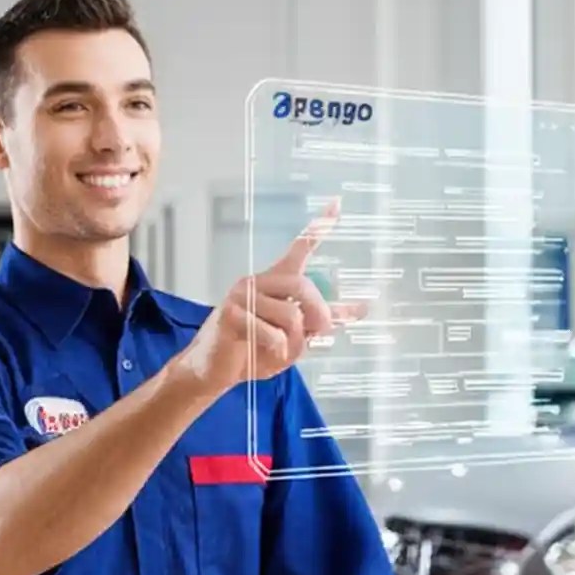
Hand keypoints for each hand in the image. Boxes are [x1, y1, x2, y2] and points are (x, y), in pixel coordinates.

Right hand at [177, 199, 365, 392]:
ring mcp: (241, 295)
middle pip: (303, 286)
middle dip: (320, 314)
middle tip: (321, 332)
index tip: (337, 204)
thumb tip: (360, 310)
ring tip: (280, 350)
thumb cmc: (253, 350)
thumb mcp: (296, 337)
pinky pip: (271, 332)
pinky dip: (277, 349)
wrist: (214, 370)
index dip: (320, 227)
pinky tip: (267, 351)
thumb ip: (322, 322)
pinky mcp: (230, 314)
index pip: (300, 249)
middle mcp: (257, 281)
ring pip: (291, 316)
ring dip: (295, 342)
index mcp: (275, 283)